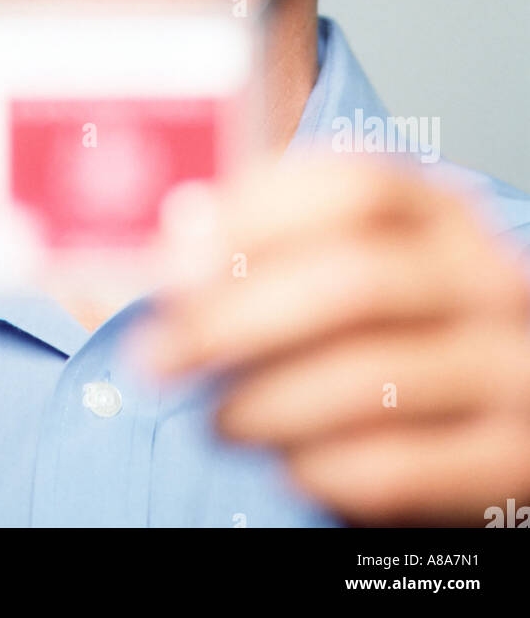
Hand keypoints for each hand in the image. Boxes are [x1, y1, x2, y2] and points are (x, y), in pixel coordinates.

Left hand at [130, 155, 529, 524]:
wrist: (475, 436)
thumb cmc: (387, 343)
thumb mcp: (346, 274)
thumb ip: (270, 248)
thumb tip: (170, 237)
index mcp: (442, 214)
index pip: (353, 185)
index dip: (253, 216)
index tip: (172, 257)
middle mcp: (487, 280)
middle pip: (351, 279)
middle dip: (232, 320)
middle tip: (158, 355)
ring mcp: (510, 369)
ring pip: (367, 379)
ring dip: (263, 403)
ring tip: (215, 419)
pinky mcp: (509, 460)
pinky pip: (395, 467)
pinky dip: (316, 467)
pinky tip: (284, 464)